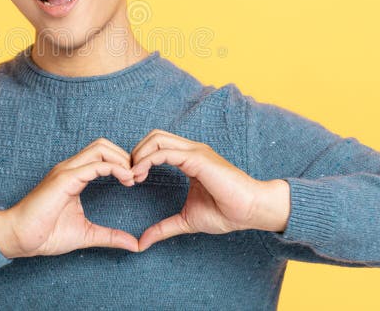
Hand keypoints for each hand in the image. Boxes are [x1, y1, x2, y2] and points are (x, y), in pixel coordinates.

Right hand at [0, 138, 138, 257]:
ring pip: (100, 148)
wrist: (19, 238)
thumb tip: (135, 245)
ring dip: (122, 159)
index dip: (122, 164)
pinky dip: (114, 168)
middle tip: (137, 178)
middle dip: (125, 156)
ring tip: (132, 179)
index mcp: (74, 176)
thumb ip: (110, 236)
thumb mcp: (86, 234)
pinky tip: (125, 180)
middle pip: (104, 144)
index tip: (135, 182)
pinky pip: (94, 164)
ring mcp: (66, 170)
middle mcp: (70, 168)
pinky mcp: (64, 178)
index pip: (102, 155)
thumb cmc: (46, 234)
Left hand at [130, 129, 289, 250]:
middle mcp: (191, 150)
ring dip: (138, 154)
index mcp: (189, 159)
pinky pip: (165, 152)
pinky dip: (147, 160)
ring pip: (156, 138)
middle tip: (128, 176)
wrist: (251, 211)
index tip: (131, 180)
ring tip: (132, 176)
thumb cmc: (226, 212)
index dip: (140, 159)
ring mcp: (195, 151)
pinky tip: (139, 175)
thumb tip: (142, 242)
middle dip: (135, 152)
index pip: (157, 145)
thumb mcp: (186, 220)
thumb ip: (164, 227)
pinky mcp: (197, 158)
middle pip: (153, 136)